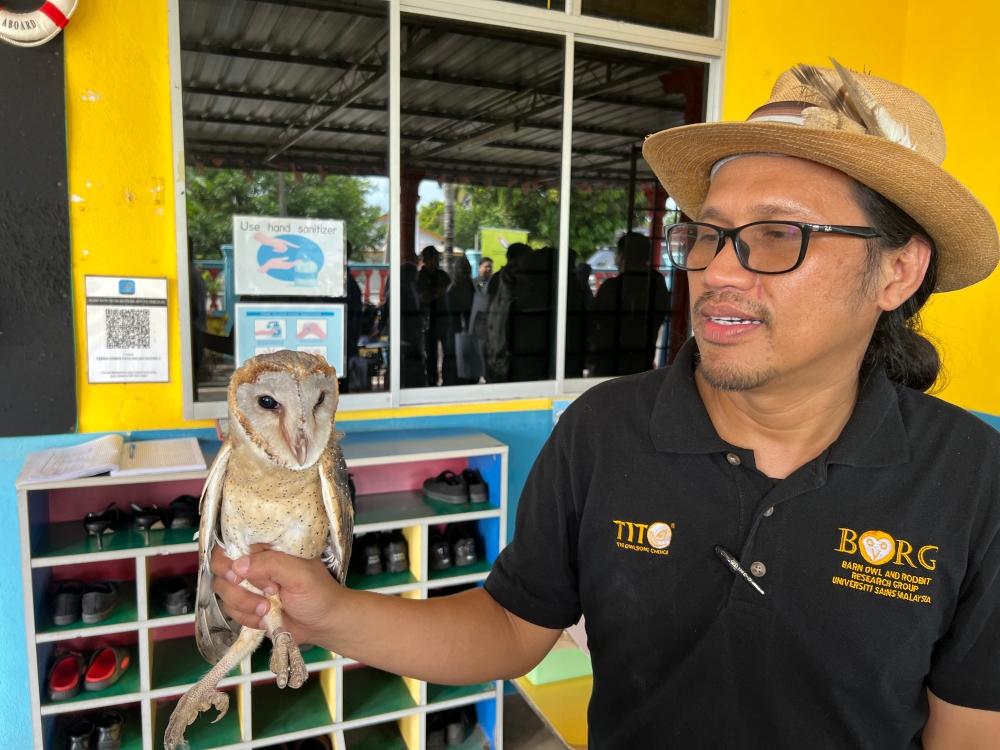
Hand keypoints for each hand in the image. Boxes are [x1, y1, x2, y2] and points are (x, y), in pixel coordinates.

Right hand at [210, 545, 344, 644]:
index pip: (234, 541)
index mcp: (268, 547)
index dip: (232, 559)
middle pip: (220, 565)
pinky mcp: (246, 606)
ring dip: (243, 603)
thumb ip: (271, 564)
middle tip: (260, 592)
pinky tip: (265, 619)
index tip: (242, 575)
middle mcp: (254, 563)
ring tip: (267, 609)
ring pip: (223, 590)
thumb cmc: (318, 592)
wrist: (323, 623)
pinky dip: (246, 618)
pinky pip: (230, 610)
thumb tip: (238, 565)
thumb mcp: (300, 574)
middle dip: (235, 585)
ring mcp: (248, 584)